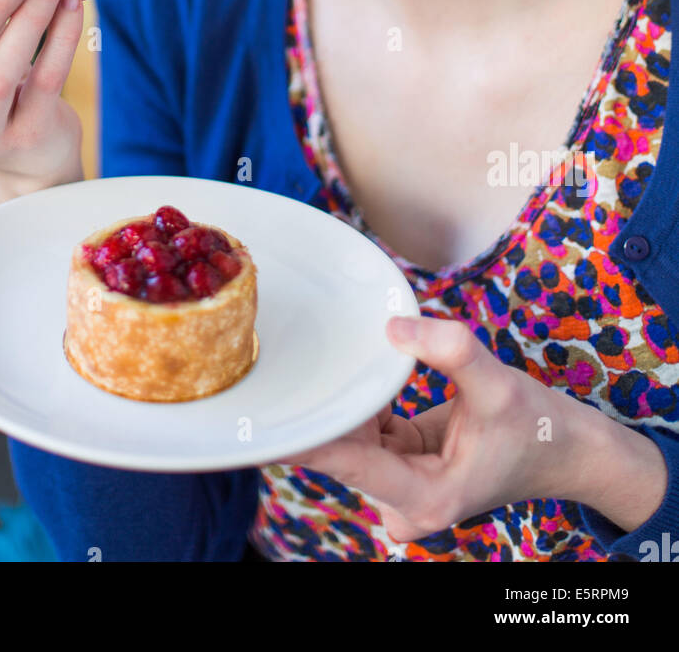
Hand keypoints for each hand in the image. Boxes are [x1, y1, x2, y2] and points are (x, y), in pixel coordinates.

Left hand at [276, 315, 598, 542]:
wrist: (569, 451)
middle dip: (319, 407)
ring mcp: (402, 485)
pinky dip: (363, 401)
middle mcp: (405, 501)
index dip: (301, 438)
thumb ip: (449, 352)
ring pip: (352, 437)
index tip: (258, 419)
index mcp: (423, 497)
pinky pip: (368, 429)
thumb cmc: (539, 427)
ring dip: (343, 400)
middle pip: (342, 449)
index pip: (345, 462)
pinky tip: (354, 370)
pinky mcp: (403, 465)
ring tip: (312, 358)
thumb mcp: (499, 386)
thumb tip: (394, 326)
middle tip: (277, 363)